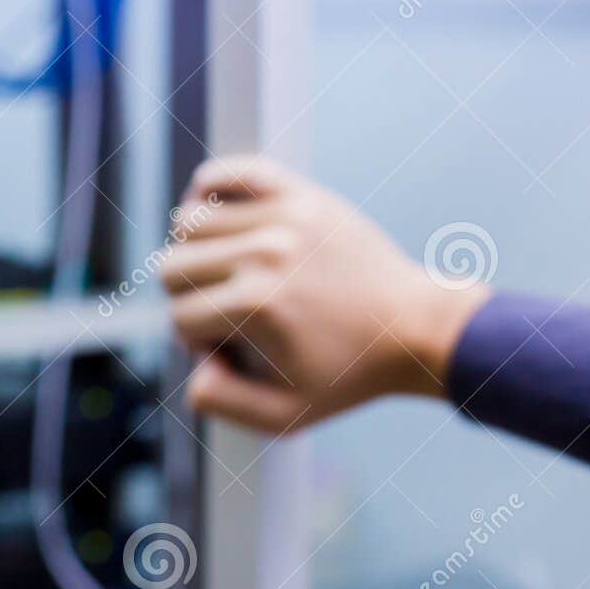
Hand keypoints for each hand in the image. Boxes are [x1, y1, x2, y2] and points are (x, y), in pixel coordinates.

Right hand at [160, 156, 488, 434]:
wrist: (415, 328)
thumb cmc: (348, 374)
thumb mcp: (286, 415)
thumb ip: (222, 403)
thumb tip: (192, 367)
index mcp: (256, 305)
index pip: (178, 316)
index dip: (196, 341)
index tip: (232, 348)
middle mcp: (265, 252)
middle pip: (173, 264)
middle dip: (188, 295)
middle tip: (225, 311)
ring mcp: (284, 216)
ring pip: (190, 221)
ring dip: (198, 252)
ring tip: (229, 273)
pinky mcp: (300, 194)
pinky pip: (229, 173)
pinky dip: (209, 188)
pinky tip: (220, 216)